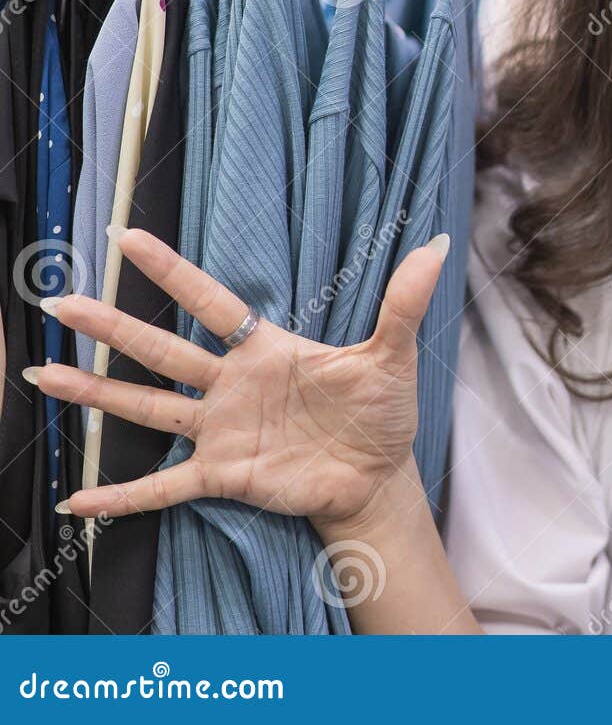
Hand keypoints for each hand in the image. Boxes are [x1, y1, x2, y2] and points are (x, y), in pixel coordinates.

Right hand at [26, 228, 447, 527]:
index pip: (213, 302)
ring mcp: (223, 431)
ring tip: (46, 374)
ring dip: (98, 394)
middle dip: (113, 326)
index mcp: (267, 350)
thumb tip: (438, 244)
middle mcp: (233, 386)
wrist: (380, 476)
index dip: (174, 272)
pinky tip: (78, 501)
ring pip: (149, 407)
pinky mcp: (225, 476)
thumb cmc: (381, 412)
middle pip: (164, 349)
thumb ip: (404, 302)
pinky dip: (123, 497)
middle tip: (60, 301)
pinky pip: (164, 487)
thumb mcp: (394, 355)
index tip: (131, 237)